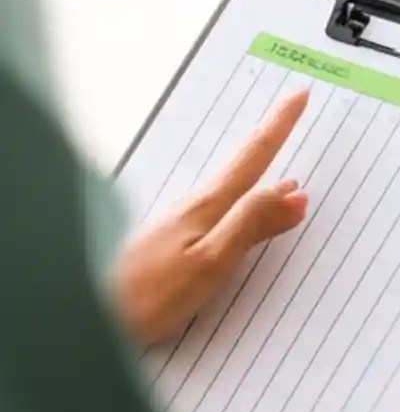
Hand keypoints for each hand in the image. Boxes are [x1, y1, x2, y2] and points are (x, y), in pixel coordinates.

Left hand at [111, 90, 309, 346]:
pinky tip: (241, 211)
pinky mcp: (169, 244)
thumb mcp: (209, 262)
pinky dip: (241, 202)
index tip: (299, 96)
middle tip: (292, 116)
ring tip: (283, 172)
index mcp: (205, 209)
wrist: (88, 316)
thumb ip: (249, 224)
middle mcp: (191, 209)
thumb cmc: (148, 297)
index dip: (278, 126)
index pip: (253, 158)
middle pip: (241, 169)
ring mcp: (178, 224)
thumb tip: (291, 194)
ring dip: (259, 175)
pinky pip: (218, 212)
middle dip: (270, 142)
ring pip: (230, 191)